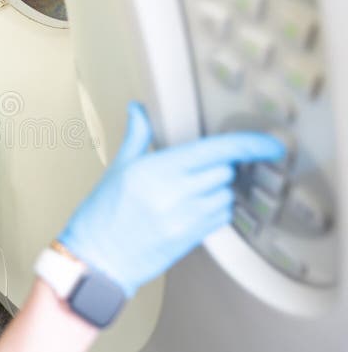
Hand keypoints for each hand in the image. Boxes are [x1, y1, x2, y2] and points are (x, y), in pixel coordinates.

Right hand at [58, 102, 284, 296]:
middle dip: (218, 166)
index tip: (270, 144)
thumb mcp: (118, 168)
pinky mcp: (193, 237)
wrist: (98, 258)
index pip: (219, 150)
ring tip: (191, 191)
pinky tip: (192, 208)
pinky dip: (215, 209)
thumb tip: (138, 110)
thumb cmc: (103, 215)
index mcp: (158, 169)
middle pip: (226, 171)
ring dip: (218, 189)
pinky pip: (221, 216)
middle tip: (199, 167)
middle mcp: (176, 192)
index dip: (251, 144)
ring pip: (226, 194)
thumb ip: (137, 136)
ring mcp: (187, 217)